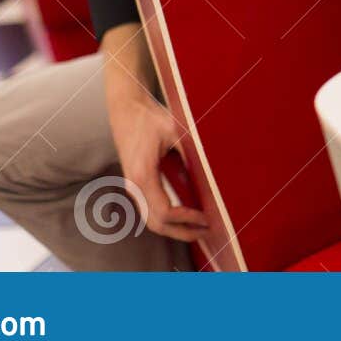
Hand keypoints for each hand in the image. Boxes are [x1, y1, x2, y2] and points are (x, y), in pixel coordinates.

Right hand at [103, 61, 208, 242]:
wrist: (126, 109)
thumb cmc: (150, 118)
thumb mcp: (176, 130)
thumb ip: (192, 152)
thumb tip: (213, 171)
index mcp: (144, 175)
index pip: (165, 212)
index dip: (187, 220)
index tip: (207, 218)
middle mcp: (135, 186)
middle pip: (157, 223)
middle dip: (183, 232)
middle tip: (208, 232)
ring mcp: (133, 186)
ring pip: (152, 220)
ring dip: (175, 228)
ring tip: (199, 228)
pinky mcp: (135, 183)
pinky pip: (150, 209)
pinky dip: (167, 219)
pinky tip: (185, 215)